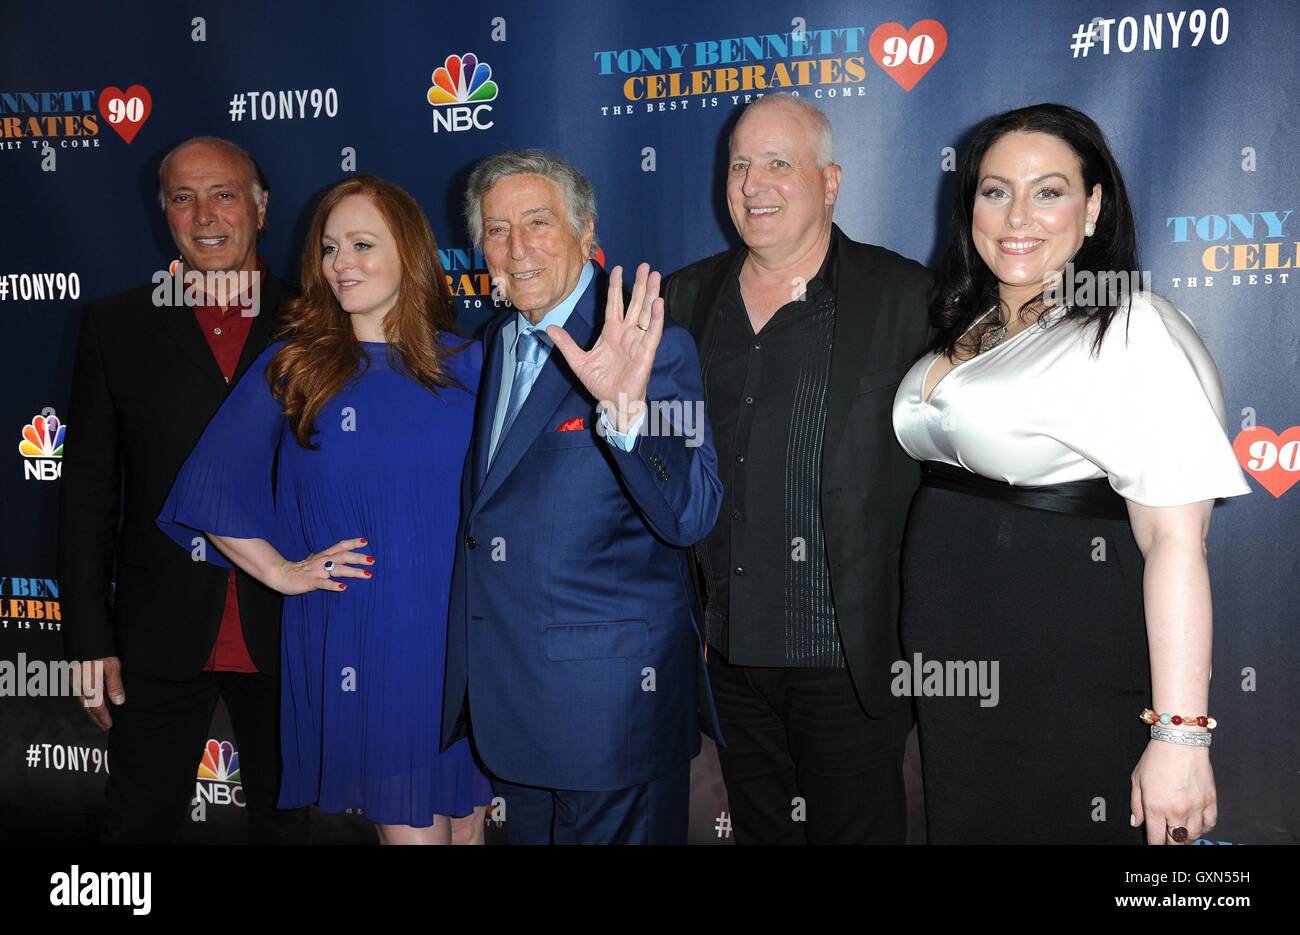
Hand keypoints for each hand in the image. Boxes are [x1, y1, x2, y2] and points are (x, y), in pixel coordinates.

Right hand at [78, 655, 123, 731]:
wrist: (84, 635)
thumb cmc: (100, 649)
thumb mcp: (112, 666)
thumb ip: (114, 685)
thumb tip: (119, 703)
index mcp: (89, 686)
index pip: (97, 707)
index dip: (103, 718)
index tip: (109, 726)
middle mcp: (79, 685)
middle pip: (87, 707)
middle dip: (96, 718)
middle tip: (104, 726)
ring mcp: (74, 680)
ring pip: (81, 701)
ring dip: (90, 711)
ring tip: (100, 717)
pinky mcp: (72, 675)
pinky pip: (79, 693)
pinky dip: (86, 701)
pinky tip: (92, 701)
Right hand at [272, 537, 372, 595]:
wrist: (279, 575)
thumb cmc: (298, 569)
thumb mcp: (313, 560)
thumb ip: (324, 558)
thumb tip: (335, 554)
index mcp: (323, 556)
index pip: (340, 546)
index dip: (352, 543)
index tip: (365, 541)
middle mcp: (322, 561)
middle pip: (343, 557)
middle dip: (358, 558)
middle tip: (373, 560)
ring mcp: (317, 572)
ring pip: (338, 570)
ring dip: (353, 571)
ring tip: (367, 574)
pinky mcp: (311, 582)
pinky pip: (324, 583)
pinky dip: (334, 585)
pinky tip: (343, 587)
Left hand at [547, 263, 664, 432]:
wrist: (613, 402)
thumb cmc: (600, 383)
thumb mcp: (578, 361)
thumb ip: (566, 344)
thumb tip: (550, 327)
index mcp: (611, 332)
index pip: (615, 304)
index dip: (616, 287)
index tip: (619, 268)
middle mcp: (627, 333)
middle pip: (635, 303)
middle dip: (640, 285)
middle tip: (645, 265)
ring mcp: (638, 341)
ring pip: (646, 312)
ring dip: (651, 294)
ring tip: (655, 276)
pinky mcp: (646, 351)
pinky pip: (653, 332)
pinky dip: (657, 317)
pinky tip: (658, 302)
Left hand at [1130, 738, 1215, 843]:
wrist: (1180, 742)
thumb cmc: (1157, 757)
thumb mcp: (1137, 780)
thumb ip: (1136, 805)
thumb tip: (1136, 822)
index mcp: (1155, 807)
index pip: (1156, 838)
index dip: (1155, 844)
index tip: (1155, 844)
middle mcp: (1176, 811)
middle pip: (1175, 840)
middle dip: (1170, 842)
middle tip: (1167, 838)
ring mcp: (1195, 808)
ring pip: (1193, 835)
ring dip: (1186, 837)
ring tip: (1180, 832)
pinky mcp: (1210, 801)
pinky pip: (1210, 824)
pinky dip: (1203, 828)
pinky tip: (1196, 825)